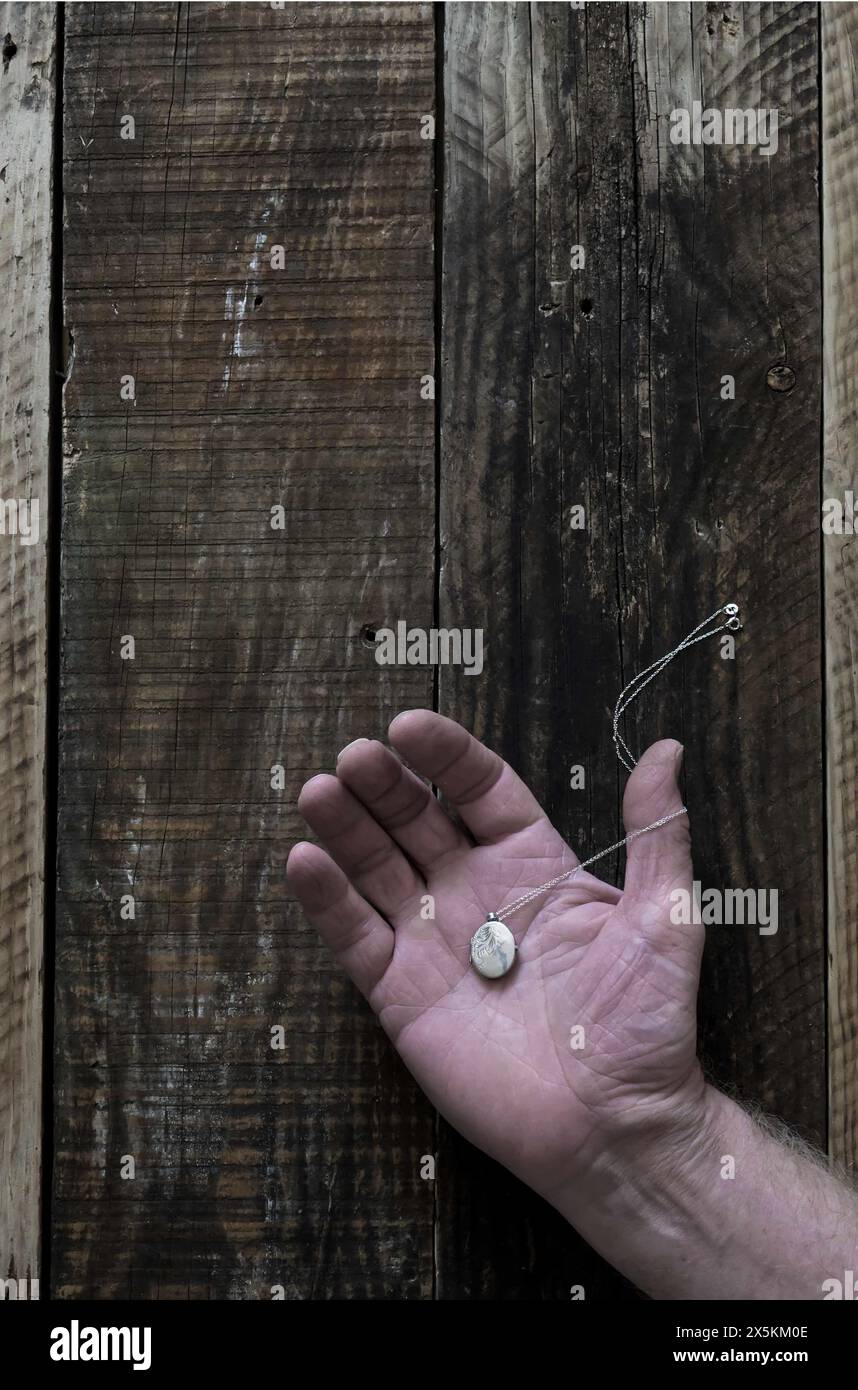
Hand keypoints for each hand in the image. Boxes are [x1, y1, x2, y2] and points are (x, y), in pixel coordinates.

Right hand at [286, 710, 706, 1212]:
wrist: (613, 1127)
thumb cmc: (646, 1024)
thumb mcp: (666, 916)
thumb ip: (656, 831)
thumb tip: (667, 749)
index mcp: (532, 866)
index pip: (479, 791)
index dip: (445, 757)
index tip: (409, 726)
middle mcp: (475, 894)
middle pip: (416, 821)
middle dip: (384, 786)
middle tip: (355, 758)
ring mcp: (433, 942)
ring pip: (375, 869)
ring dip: (345, 828)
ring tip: (319, 792)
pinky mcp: (401, 993)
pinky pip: (355, 938)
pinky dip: (326, 901)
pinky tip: (304, 860)